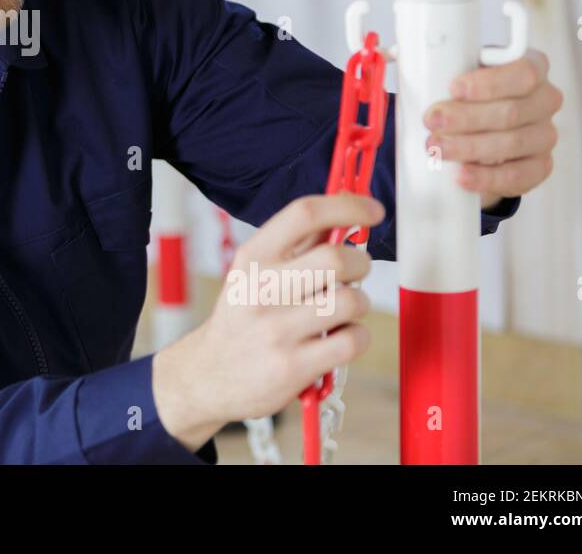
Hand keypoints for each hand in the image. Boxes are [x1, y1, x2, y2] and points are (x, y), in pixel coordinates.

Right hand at [153, 193, 377, 450]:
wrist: (209, 374)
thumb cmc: (243, 317)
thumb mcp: (254, 272)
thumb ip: (298, 243)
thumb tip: (346, 206)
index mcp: (252, 257)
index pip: (304, 214)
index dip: (348, 206)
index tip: (372, 210)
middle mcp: (261, 289)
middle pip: (337, 258)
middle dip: (361, 263)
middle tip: (355, 272)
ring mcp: (278, 329)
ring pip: (351, 300)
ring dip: (358, 303)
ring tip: (342, 310)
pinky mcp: (294, 365)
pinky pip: (353, 340)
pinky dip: (357, 336)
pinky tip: (337, 337)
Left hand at [405, 0, 562, 208]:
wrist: (464, 129)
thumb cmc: (455, 84)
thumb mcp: (443, 50)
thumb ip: (433, 13)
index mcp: (527, 65)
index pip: (525, 69)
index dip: (490, 81)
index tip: (452, 86)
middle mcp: (543, 100)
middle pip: (515, 111)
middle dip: (469, 118)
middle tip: (431, 122)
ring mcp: (542, 136)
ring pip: (513, 145)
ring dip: (471, 148)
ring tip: (435, 149)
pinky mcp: (536, 168)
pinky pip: (520, 176)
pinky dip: (488, 178)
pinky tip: (461, 177)